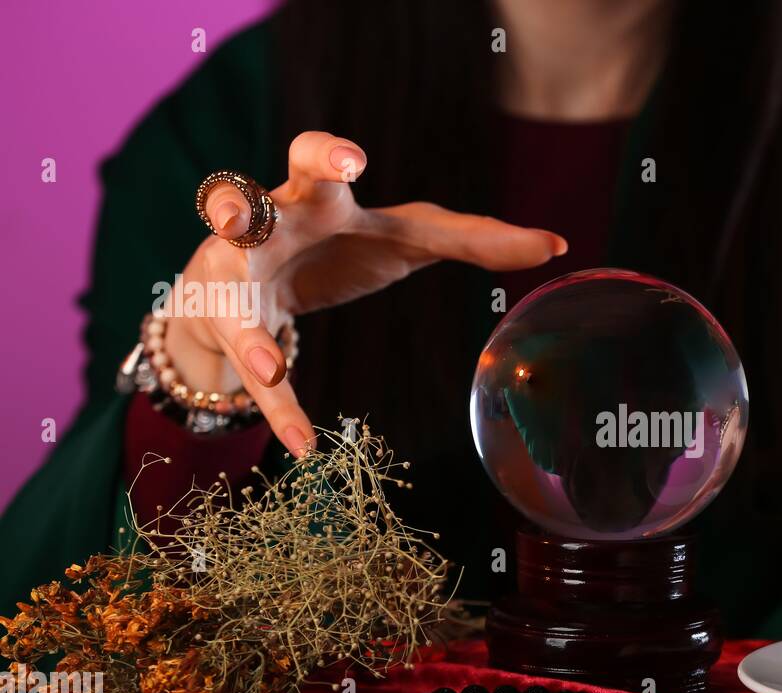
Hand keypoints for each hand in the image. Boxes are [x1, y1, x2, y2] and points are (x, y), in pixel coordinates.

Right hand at [166, 130, 566, 455]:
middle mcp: (263, 228)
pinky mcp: (228, 329)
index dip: (329, 158)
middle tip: (250, 219)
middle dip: (243, 204)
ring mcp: (234, 278)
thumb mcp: (401, 238)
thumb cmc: (334, 247)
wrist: (235, 286)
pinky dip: (279, 407)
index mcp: (313, 200)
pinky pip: (252, 371)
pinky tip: (304, 445)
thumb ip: (472, 238)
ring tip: (265, 363)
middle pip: (242, 202)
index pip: (316, 164)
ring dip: (240, 320)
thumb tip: (557, 244)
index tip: (354, 162)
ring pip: (224, 298)